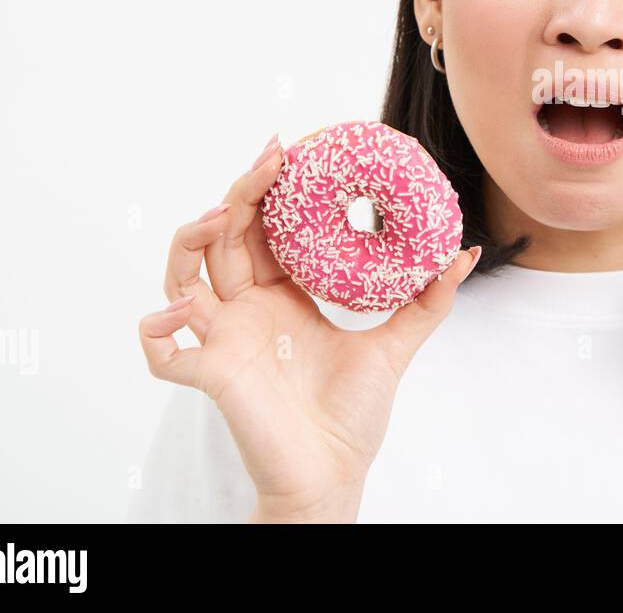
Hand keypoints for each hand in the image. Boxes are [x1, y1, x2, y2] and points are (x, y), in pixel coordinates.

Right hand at [138, 134, 480, 522]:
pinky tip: (182, 310)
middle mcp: (246, 310)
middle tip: (270, 160)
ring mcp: (222, 339)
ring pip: (181, 276)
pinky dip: (157, 329)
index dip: (267, 189)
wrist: (334, 472)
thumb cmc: (352, 413)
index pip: (263, 229)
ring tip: (219, 215)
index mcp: (282, 295)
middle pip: (223, 237)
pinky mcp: (210, 375)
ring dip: (191, 240)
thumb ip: (428, 300)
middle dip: (239, 193)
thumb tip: (465, 254)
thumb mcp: (396, 344)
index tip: (288, 150)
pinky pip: (161, 351)